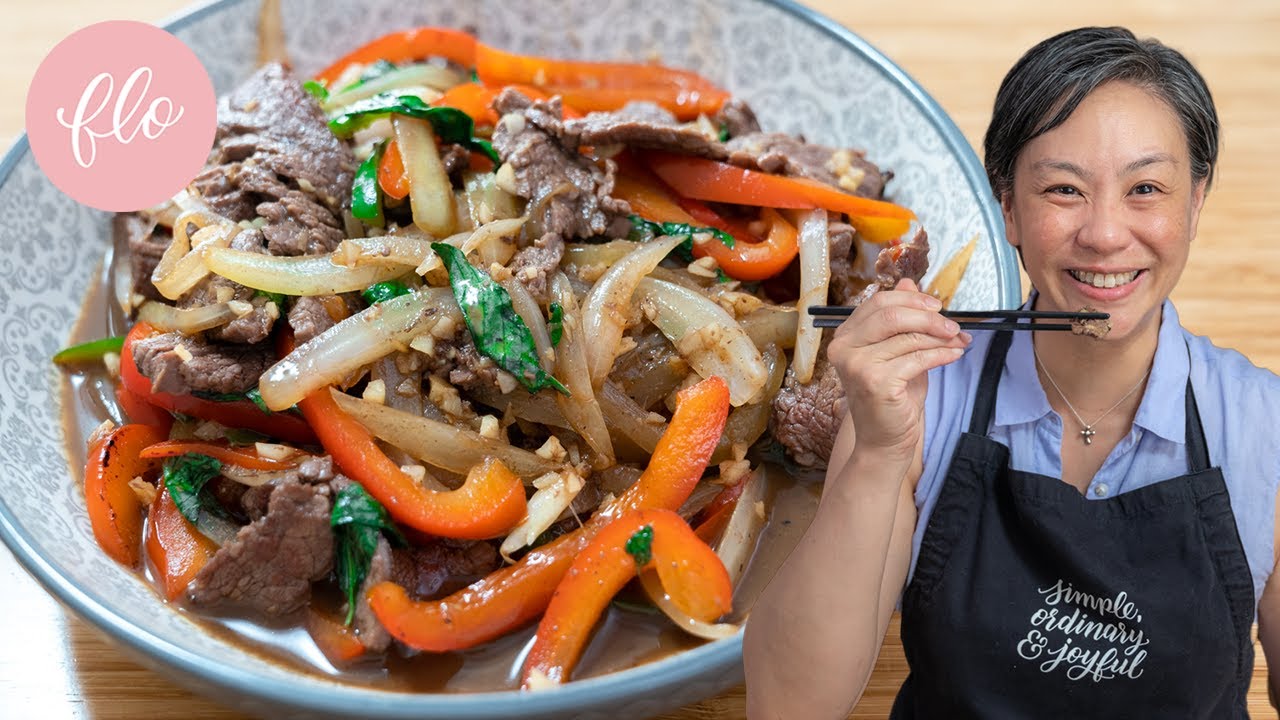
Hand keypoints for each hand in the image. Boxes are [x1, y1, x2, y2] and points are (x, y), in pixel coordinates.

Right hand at [826, 279, 969, 461]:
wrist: (885, 439)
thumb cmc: (892, 397)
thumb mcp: (898, 351)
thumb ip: (902, 319)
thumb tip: (909, 281)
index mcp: (845, 336)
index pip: (878, 302)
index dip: (911, 299)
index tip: (937, 306)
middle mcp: (844, 348)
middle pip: (892, 313)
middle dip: (928, 316)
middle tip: (953, 325)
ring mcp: (857, 365)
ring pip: (908, 336)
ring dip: (940, 337)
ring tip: (959, 341)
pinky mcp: (875, 381)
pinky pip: (917, 358)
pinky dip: (941, 354)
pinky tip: (953, 355)